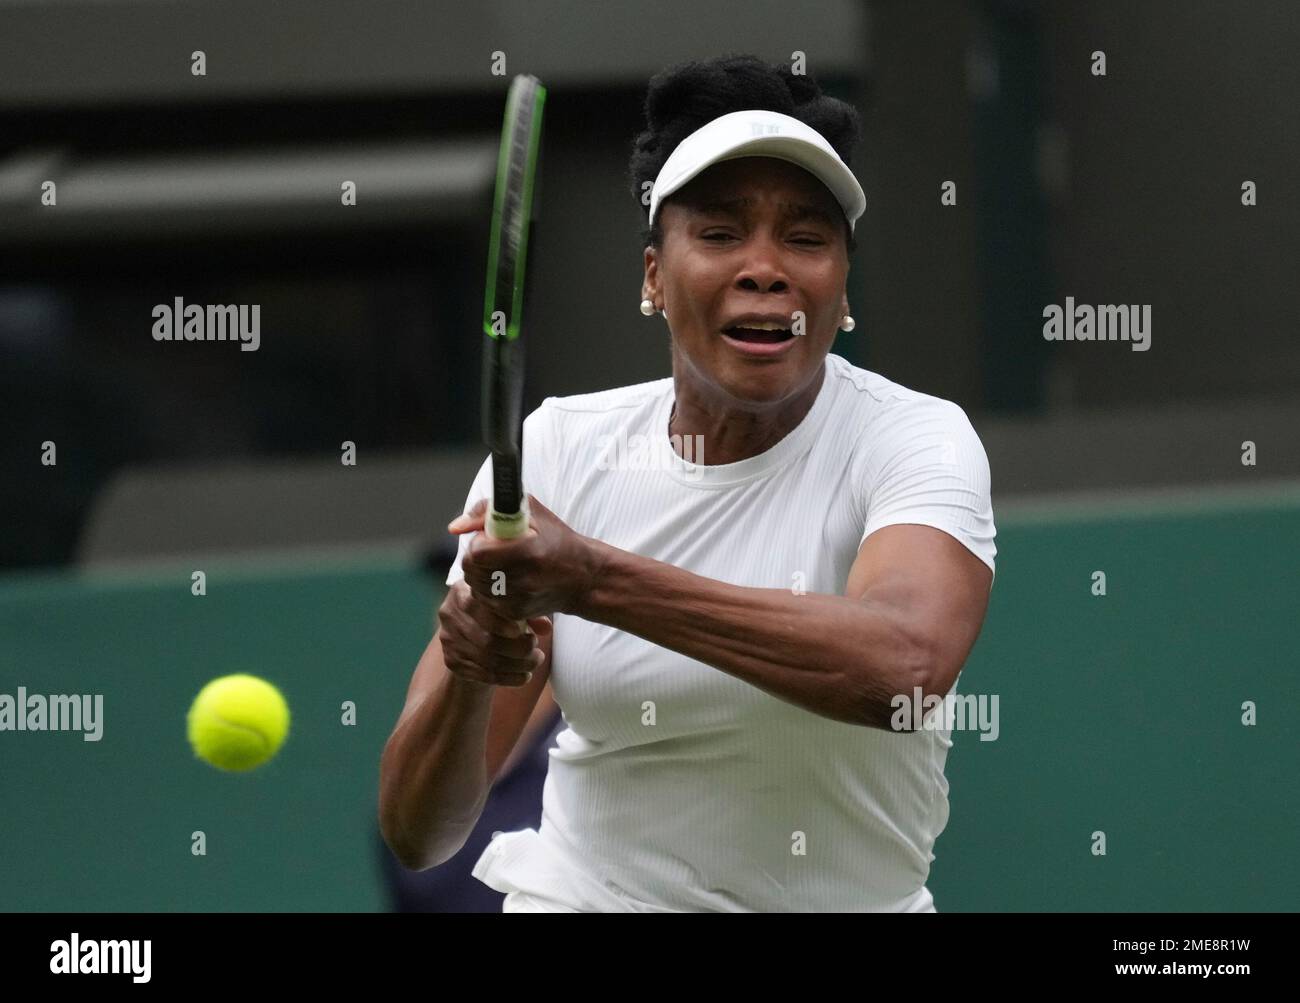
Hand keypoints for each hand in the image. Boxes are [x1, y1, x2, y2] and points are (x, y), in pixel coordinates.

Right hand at [436, 580, 550, 687]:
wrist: (474, 636)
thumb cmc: (499, 614)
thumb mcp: (511, 607)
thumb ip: (528, 612)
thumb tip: (545, 627)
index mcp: (461, 591)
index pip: (478, 607)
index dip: (500, 621)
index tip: (520, 631)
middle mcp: (449, 614)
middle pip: (484, 638)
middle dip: (516, 648)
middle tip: (537, 652)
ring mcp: (448, 640)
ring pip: (486, 659)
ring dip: (516, 665)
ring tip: (536, 662)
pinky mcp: (452, 662)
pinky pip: (482, 675)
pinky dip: (507, 678)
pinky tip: (524, 676)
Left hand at [451, 494, 600, 620]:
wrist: (583, 578)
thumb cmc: (556, 539)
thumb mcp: (530, 513)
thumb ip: (487, 511)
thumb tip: (454, 528)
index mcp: (528, 550)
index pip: (478, 553)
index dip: (478, 543)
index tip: (490, 539)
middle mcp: (524, 578)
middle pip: (471, 570)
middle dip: (476, 559)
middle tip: (493, 552)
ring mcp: (520, 599)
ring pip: (475, 586)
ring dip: (481, 574)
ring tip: (502, 565)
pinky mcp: (517, 613)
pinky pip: (485, 601)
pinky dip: (489, 590)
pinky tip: (507, 581)